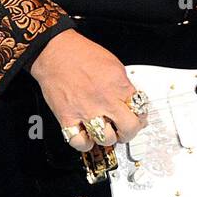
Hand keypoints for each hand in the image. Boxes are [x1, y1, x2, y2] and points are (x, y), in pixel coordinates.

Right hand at [29, 29, 146, 150]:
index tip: (138, 118)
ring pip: (106, 138)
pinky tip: (87, 136)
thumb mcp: (113, 64)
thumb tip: (130, 99)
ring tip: (106, 132)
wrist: (55, 53)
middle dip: (130, 132)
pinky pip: (80, 142)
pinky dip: (85, 143)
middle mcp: (104, 99)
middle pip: (128, 128)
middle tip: (125, 130)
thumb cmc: (81, 54)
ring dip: (108, 138)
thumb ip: (123, 84)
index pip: (140, 109)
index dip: (141, 117)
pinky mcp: (67, 118)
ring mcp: (86, 110)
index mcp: (118, 85)